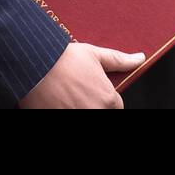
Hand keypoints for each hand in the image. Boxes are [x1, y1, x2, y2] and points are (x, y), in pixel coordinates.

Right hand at [17, 42, 145, 108]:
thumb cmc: (64, 58)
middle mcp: (96, 112)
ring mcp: (78, 117)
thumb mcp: (94, 54)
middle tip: (76, 93)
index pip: (115, 107)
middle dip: (90, 104)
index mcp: (108, 100)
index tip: (89, 89)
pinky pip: (69, 116)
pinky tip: (58, 103)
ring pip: (85, 113)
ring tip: (66, 98)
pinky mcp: (60, 119)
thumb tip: (140, 58)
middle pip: (100, 111)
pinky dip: (65, 110)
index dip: (102, 97)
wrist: (34, 64)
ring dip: (78, 107)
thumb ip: (119, 60)